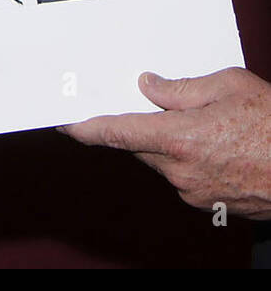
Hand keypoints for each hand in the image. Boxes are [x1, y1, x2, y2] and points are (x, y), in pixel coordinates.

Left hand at [59, 67, 270, 220]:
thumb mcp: (228, 86)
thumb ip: (180, 88)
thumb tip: (147, 86)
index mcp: (178, 138)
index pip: (114, 133)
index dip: (84, 128)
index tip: (63, 123)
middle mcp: (180, 169)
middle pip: (138, 145)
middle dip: (142, 126)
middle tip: (163, 108)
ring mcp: (194, 191)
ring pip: (161, 161)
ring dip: (169, 143)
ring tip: (208, 127)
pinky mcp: (209, 204)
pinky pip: (183, 176)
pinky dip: (188, 160)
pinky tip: (217, 147)